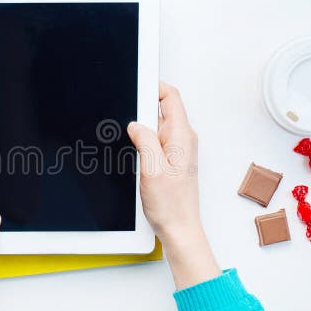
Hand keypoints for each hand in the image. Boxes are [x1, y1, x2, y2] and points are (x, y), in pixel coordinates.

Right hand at [127, 81, 220, 288]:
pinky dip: (142, 141)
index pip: (171, 97)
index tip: (136, 81)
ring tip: (131, 143)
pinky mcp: (170, 160)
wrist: (179, 229)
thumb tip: (136, 123)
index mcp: (182, 136)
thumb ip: (145, 140)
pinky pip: (155, 140)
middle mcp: (183, 140)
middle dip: (142, 108)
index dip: (153, 85)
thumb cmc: (171, 205)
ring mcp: (177, 150)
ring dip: (141, 128)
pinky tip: (134, 154)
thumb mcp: (152, 169)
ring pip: (156, 125)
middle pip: (162, 109)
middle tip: (127, 120)